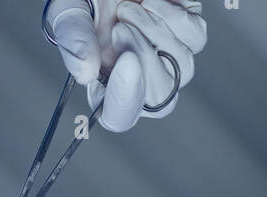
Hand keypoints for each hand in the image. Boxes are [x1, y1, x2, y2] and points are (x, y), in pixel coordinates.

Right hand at [45, 0, 206, 130]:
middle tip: (119, 27)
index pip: (120, 116)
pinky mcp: (190, 34)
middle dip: (143, 59)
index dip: (125, 100)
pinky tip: (150, 2)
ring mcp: (169, 58)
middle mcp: (141, 77)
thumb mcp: (71, 9)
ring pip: (183, 67)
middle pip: (160, 98)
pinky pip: (195, 38)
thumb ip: (73, 37)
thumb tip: (84, 73)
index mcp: (108, 83)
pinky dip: (173, 16)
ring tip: (126, 9)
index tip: (126, 63)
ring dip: (154, 32)